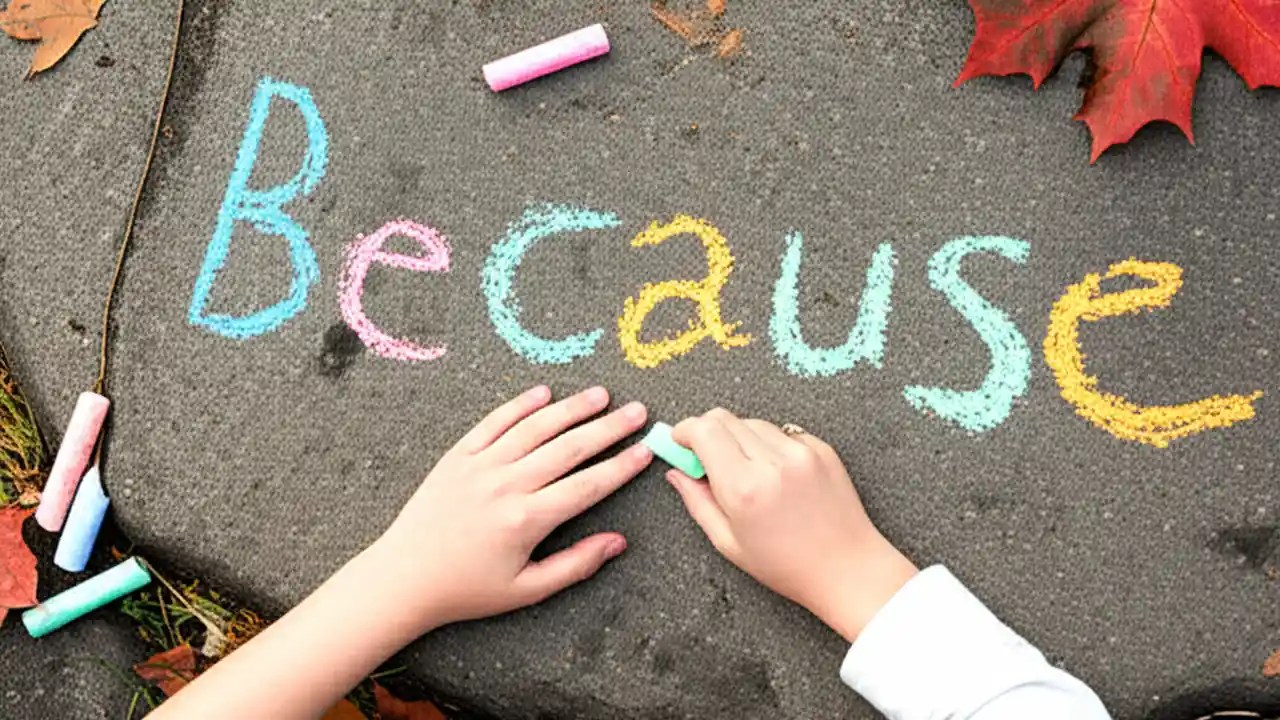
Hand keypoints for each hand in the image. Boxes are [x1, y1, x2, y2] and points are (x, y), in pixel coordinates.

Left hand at [368, 385, 651, 630]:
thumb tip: (618, 542)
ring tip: (601, 395)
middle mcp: (506, 485)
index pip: (588, 485)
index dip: (622, 467)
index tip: (646, 450)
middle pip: (568, 447)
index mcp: (527, 519)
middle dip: (608, 428)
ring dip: (571, 408)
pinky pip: (494, 422)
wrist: (403, 577)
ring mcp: (480, 465)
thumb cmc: (467, 589)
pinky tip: (544, 393)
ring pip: (535, 427)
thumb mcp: (526, 589)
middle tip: (637, 412)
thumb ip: (576, 564)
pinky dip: (521, 405)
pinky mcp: (458, 456)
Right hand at [665, 409, 917, 641]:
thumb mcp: (728, 542)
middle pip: (724, 418)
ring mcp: (801, 452)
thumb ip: (697, 501)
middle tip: (707, 457)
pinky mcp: (821, 449)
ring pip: (753, 422)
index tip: (681, 440)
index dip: (685, 430)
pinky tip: (776, 474)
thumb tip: (677, 472)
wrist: (847, 567)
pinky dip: (770, 445)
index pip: (704, 430)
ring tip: (747, 472)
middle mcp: (772, 463)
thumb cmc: (787, 565)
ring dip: (739, 438)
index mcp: (744, 489)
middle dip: (707, 432)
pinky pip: (782, 432)